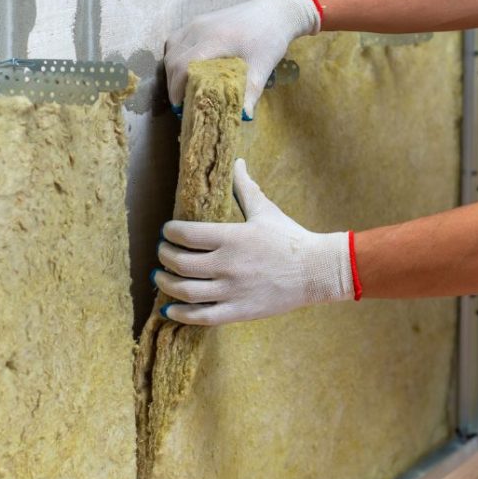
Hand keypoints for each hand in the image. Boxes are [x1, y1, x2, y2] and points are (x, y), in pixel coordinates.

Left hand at [153, 159, 355, 324]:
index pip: (185, 234)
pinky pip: (201, 316)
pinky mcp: (238, 311)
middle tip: (162, 252)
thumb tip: (237, 162)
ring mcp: (232, 290)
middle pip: (179, 263)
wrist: (316, 271)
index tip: (167, 232)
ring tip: (161, 277)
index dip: (169, 232)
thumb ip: (245, 188)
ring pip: (185, 291)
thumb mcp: (265, 210)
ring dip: (166, 283)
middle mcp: (228, 264)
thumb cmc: (290, 238)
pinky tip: (170, 308)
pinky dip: (180, 313)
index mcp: (232, 237)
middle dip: (164, 256)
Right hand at [164, 0, 320, 120]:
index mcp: (214, 40)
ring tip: (183, 87)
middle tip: (182, 102)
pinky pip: (177, 40)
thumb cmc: (269, 38)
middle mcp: (199, 29)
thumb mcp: (262, 67)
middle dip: (173, 83)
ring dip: (172, 70)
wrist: (276, 11)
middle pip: (172, 59)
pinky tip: (185, 68)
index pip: (183, 66)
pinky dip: (175, 56)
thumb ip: (251, 92)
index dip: (176, 89)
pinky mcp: (199, 20)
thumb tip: (244, 117)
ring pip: (171, 49)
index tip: (181, 107)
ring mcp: (197, 22)